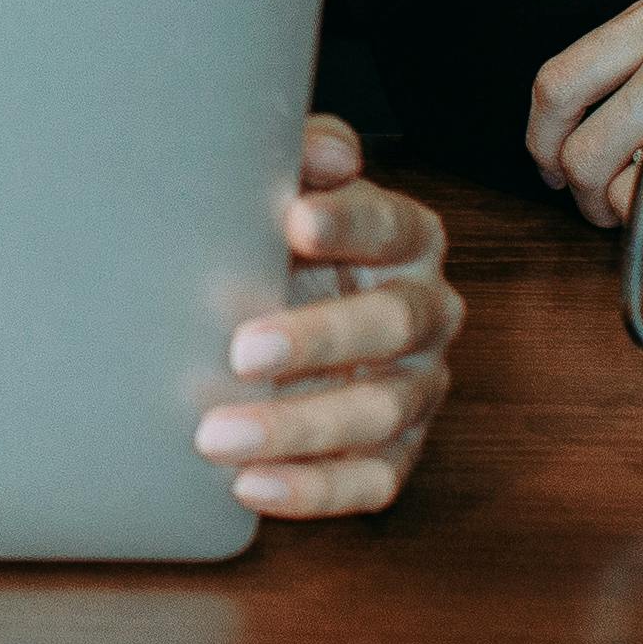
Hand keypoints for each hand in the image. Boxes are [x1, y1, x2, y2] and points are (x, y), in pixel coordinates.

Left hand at [195, 116, 459, 518]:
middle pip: (392, 325)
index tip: (292, 222)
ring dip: (298, 428)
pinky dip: (313, 491)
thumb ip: (306, 158)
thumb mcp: (289, 188)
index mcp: (408, 237)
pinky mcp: (399, 449)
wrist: (280, 310)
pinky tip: (250, 486)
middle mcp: (427, 312)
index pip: (389, 225)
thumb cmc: (280, 243)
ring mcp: (419, 386)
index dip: (347, 224)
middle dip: (318, 339)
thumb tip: (324, 153)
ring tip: (215, 434)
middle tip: (241, 350)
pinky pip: (372, 480)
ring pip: (379, 412)